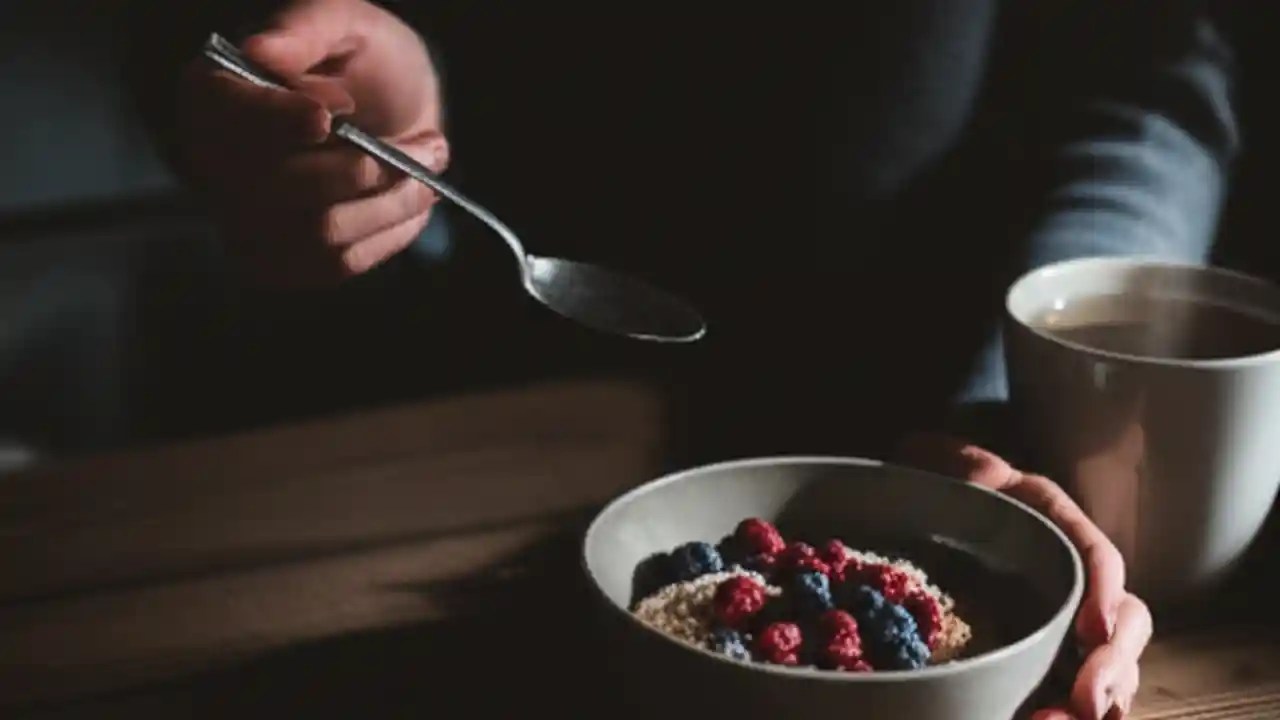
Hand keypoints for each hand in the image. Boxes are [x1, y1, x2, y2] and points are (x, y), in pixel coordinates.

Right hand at [176, 0, 447, 287]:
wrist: (396, 111)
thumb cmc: (364, 61)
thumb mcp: (345, 23)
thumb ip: (307, 28)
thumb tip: (260, 50)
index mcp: (211, 95)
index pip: (225, 116)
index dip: (276, 120)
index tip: (332, 113)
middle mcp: (214, 165)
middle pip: (279, 187)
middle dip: (367, 166)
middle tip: (430, 144)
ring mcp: (244, 222)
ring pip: (319, 233)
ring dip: (393, 201)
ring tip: (430, 168)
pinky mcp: (283, 263)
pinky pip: (338, 264)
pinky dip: (389, 231)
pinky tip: (411, 200)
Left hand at [896, 433, 1152, 719]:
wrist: (912, 510)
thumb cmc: (937, 486)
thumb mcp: (945, 466)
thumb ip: (963, 464)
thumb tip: (987, 474)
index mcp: (1058, 528)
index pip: (1099, 560)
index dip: (1106, 594)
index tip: (1094, 631)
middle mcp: (1073, 579)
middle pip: (1123, 626)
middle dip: (1112, 669)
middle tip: (1083, 704)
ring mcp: (1063, 624)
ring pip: (1111, 671)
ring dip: (1096, 705)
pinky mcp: (1043, 659)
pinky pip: (1076, 693)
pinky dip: (1070, 714)